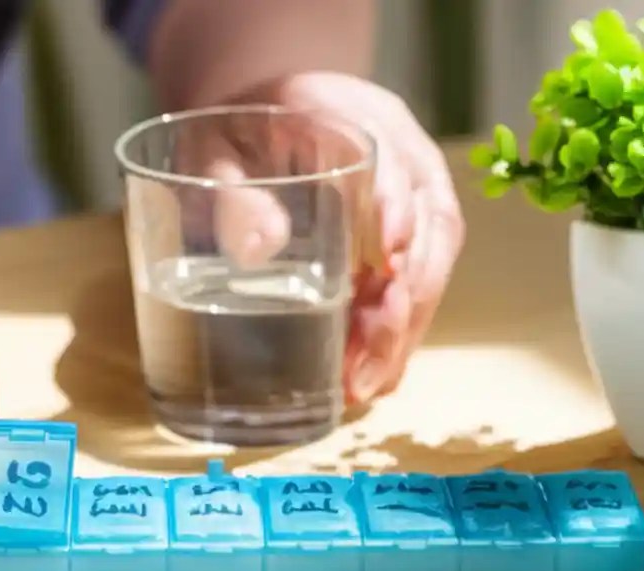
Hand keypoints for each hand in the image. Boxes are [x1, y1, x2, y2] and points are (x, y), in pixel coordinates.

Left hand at [215, 72, 465, 403]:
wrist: (262, 122)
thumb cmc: (232, 140)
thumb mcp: (210, 154)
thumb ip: (229, 193)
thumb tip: (257, 250)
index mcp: (345, 113)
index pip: (388, 152)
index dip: (393, 203)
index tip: (386, 257)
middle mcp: (398, 150)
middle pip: (429, 222)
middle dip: (403, 301)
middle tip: (363, 363)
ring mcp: (413, 192)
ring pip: (433, 260)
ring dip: (404, 329)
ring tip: (363, 384)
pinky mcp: (411, 232)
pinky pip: (422, 281)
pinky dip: (400, 332)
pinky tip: (372, 374)